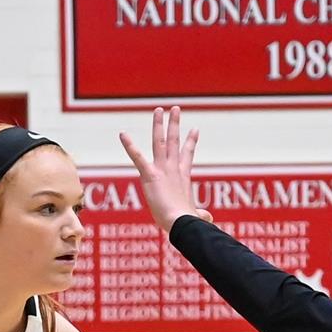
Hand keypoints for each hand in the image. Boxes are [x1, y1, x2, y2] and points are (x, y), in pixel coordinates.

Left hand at [119, 106, 204, 234]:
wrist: (181, 222)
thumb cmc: (188, 222)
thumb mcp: (196, 215)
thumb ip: (202, 215)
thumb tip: (208, 219)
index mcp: (183, 176)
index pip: (187, 154)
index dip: (191, 141)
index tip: (194, 129)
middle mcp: (173, 169)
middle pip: (174, 141)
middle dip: (174, 124)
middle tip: (175, 108)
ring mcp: (162, 170)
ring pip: (159, 141)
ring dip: (158, 124)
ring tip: (158, 109)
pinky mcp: (150, 175)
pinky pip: (138, 157)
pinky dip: (129, 145)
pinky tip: (122, 134)